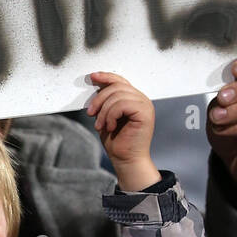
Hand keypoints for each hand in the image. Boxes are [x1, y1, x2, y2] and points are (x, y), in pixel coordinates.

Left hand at [86, 72, 158, 190]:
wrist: (126, 160)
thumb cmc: (118, 142)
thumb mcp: (107, 116)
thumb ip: (106, 101)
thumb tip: (97, 86)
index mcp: (134, 99)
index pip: (120, 81)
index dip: (106, 77)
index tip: (92, 77)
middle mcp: (141, 99)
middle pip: (116, 87)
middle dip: (99, 99)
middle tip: (91, 113)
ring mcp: (145, 105)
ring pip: (117, 95)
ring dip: (104, 111)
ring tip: (100, 125)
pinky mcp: (145, 113)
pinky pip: (122, 104)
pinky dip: (110, 115)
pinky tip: (110, 126)